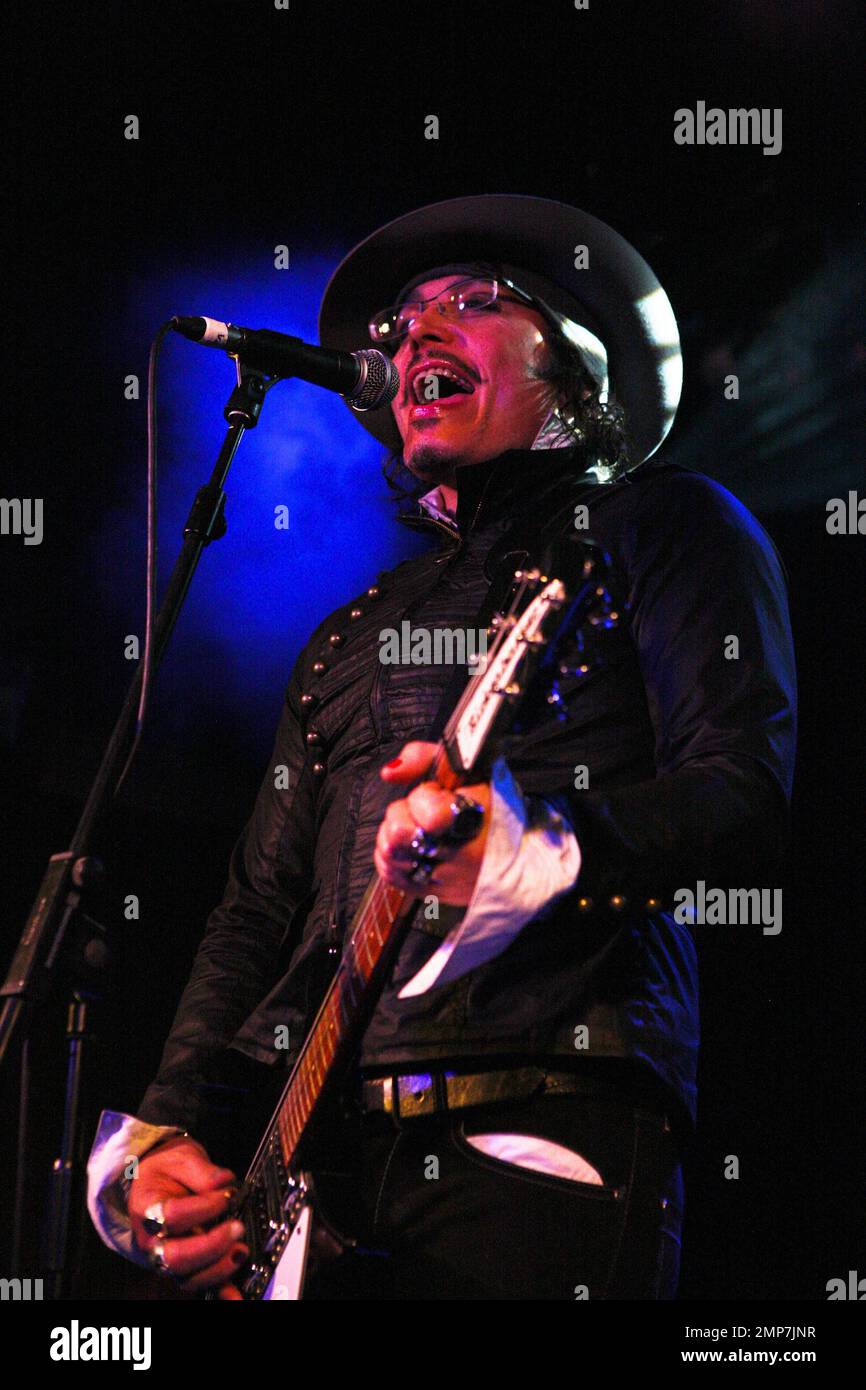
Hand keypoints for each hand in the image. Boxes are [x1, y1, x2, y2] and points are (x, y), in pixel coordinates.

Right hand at [128, 1136, 247, 1299]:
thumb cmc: (167, 1170)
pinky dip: (219, 1291)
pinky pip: (200, 1285)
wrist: (154, 1182)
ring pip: (188, 1277)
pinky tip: (236, 1295)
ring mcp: (166, 1259)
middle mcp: (152, 1241)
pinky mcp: (184, 1268)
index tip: (225, 1196)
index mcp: (146, 1208)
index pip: (172, 1216)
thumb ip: (202, 1170)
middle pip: (175, 1257)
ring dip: (218, 1268)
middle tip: (237, 1227)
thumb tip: (224, 1181)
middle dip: (211, 1246)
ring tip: (241, 1250)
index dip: (202, 1208)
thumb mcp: (181, 1157)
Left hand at [375, 741, 490, 905]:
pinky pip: (392, 876)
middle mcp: (459, 854)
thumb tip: (390, 771)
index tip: (437, 793)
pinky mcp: (435, 893)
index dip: (423, 797)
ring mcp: (445, 878)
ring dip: (393, 837)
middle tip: (420, 812)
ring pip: (390, 856)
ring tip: (415, 828)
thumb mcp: (471, 770)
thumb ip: (425, 758)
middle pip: (399, 834)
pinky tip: (409, 848)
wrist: (524, 853)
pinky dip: (392, 858)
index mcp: (473, 819)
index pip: (427, 811)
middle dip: (401, 815)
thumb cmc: (497, 808)